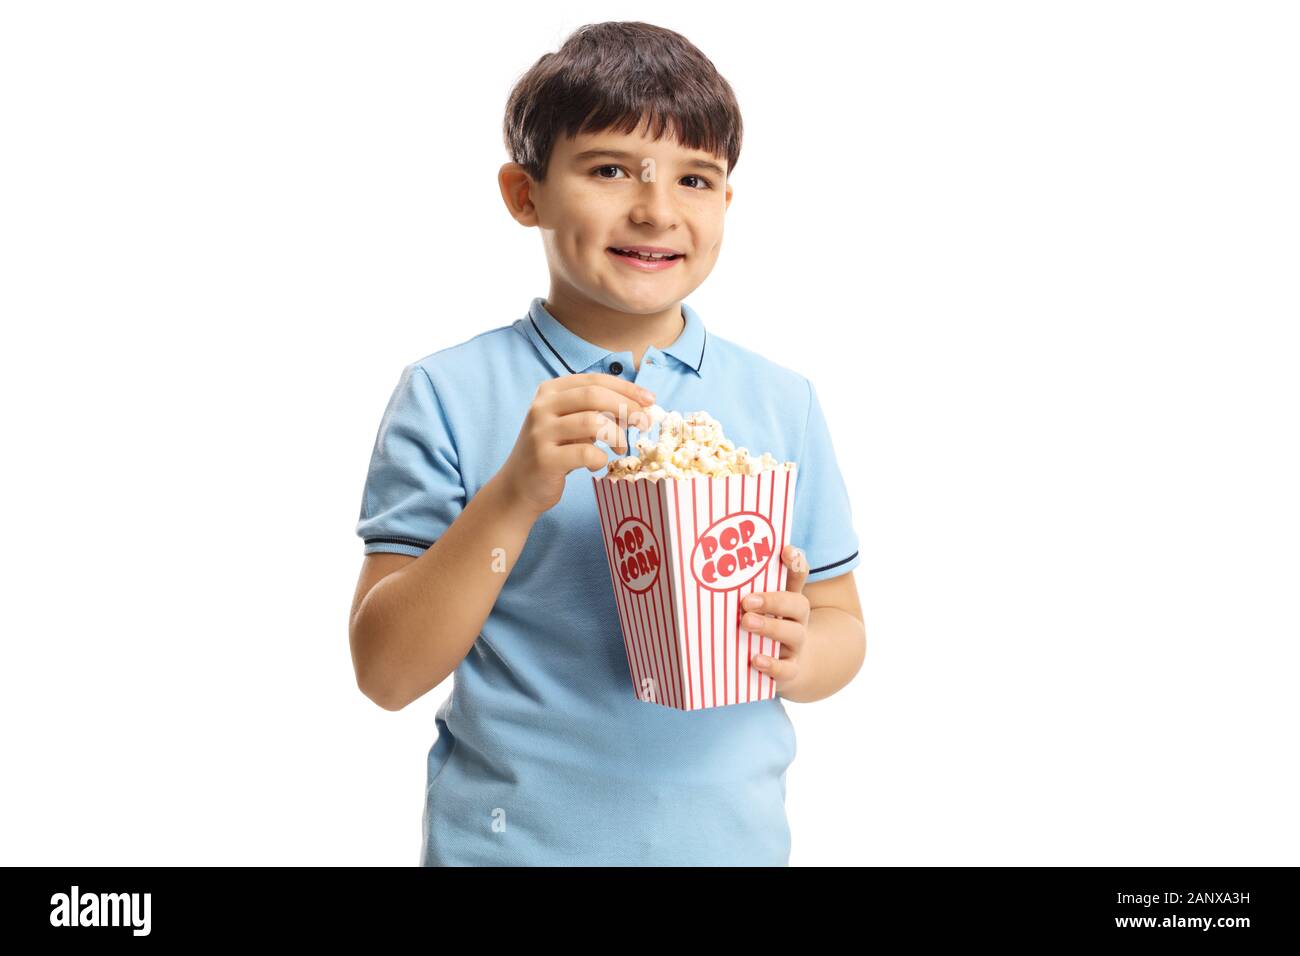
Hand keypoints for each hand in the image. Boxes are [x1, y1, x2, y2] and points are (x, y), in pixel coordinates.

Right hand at [497, 373, 655, 517]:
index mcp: (550, 391)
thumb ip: (596, 411)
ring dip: (616, 435)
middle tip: (644, 423)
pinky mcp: (544, 459)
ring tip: (620, 448)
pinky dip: (600, 459)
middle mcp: (541, 407)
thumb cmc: (553, 452)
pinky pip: (586, 453)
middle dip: (627, 407)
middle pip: (594, 395)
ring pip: (592, 422)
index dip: (626, 388)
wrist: (519, 487)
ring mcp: (540, 433)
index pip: (595, 380)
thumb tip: (639, 406)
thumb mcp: (571, 424)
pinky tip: (597, 464)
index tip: (650, 400)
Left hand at [739, 545, 809, 690]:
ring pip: (794, 634)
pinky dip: (773, 665)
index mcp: (787, 600)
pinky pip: (787, 669)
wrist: (785, 668)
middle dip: (774, 600)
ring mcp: (795, 646)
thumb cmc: (761, 630)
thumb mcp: (756, 609)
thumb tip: (706, 570)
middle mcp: (796, 620)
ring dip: (770, 627)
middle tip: (746, 601)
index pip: (797, 577)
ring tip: (746, 623)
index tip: (786, 551)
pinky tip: (756, 660)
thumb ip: (740, 592)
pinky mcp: (790, 670)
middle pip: (798, 605)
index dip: (796, 563)